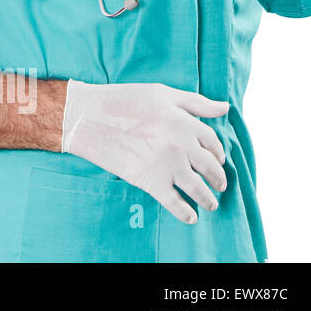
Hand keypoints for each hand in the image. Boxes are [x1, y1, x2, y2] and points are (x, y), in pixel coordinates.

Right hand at [61, 80, 229, 223]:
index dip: (217, 153)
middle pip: (210, 167)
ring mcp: (166, 164)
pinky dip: (185, 213)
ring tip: (211, 204)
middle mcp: (180, 144)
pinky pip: (175, 203)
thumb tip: (224, 107)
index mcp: (184, 122)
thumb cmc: (122, 100)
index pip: (212, 143)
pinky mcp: (149, 180)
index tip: (217, 160)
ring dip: (208, 199)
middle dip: (218, 179)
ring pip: (198, 188)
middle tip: (219, 185)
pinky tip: (191, 217)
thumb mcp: (161, 93)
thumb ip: (195, 102)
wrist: (86, 117)